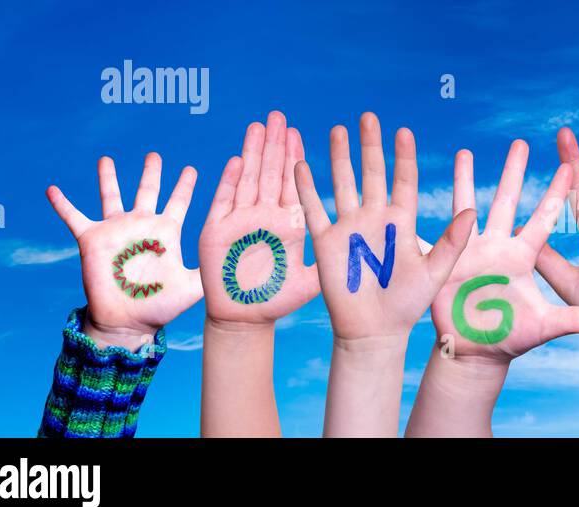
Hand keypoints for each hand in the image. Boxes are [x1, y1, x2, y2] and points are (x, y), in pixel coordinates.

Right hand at [46, 153, 201, 347]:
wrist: (128, 322)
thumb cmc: (161, 305)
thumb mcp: (193, 285)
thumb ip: (211, 268)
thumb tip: (237, 259)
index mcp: (166, 232)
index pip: (179, 201)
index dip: (185, 185)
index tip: (191, 168)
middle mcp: (142, 226)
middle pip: (147, 191)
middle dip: (151, 173)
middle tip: (154, 155)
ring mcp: (116, 231)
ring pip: (112, 196)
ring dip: (108, 177)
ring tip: (106, 158)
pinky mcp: (92, 240)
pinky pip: (74, 217)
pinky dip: (63, 204)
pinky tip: (52, 189)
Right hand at [199, 111, 319, 324]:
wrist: (244, 319)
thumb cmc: (277, 301)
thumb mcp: (312, 280)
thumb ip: (330, 261)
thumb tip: (362, 247)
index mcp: (288, 224)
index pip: (293, 184)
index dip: (295, 158)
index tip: (299, 133)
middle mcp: (264, 217)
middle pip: (270, 174)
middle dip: (275, 145)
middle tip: (279, 116)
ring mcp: (240, 221)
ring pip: (248, 179)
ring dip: (253, 153)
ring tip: (259, 126)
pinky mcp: (217, 232)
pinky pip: (225, 201)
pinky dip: (230, 181)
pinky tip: (237, 160)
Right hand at [293, 113, 475, 340]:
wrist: (374, 331)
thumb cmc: (408, 304)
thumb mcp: (435, 271)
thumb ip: (452, 242)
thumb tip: (472, 212)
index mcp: (402, 221)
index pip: (403, 180)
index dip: (403, 157)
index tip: (404, 131)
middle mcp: (375, 218)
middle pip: (372, 173)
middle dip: (370, 145)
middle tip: (368, 117)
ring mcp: (350, 227)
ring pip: (343, 183)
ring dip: (340, 157)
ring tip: (338, 129)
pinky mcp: (326, 242)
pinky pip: (314, 209)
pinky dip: (307, 188)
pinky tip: (301, 164)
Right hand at [430, 140, 578, 364]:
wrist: (474, 352)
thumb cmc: (512, 339)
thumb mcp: (547, 325)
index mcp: (524, 256)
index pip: (544, 216)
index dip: (556, 192)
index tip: (569, 164)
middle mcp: (499, 246)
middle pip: (507, 200)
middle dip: (513, 170)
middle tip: (520, 141)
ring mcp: (471, 250)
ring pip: (469, 204)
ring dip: (467, 178)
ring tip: (466, 151)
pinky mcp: (447, 259)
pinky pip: (441, 227)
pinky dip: (437, 208)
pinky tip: (421, 195)